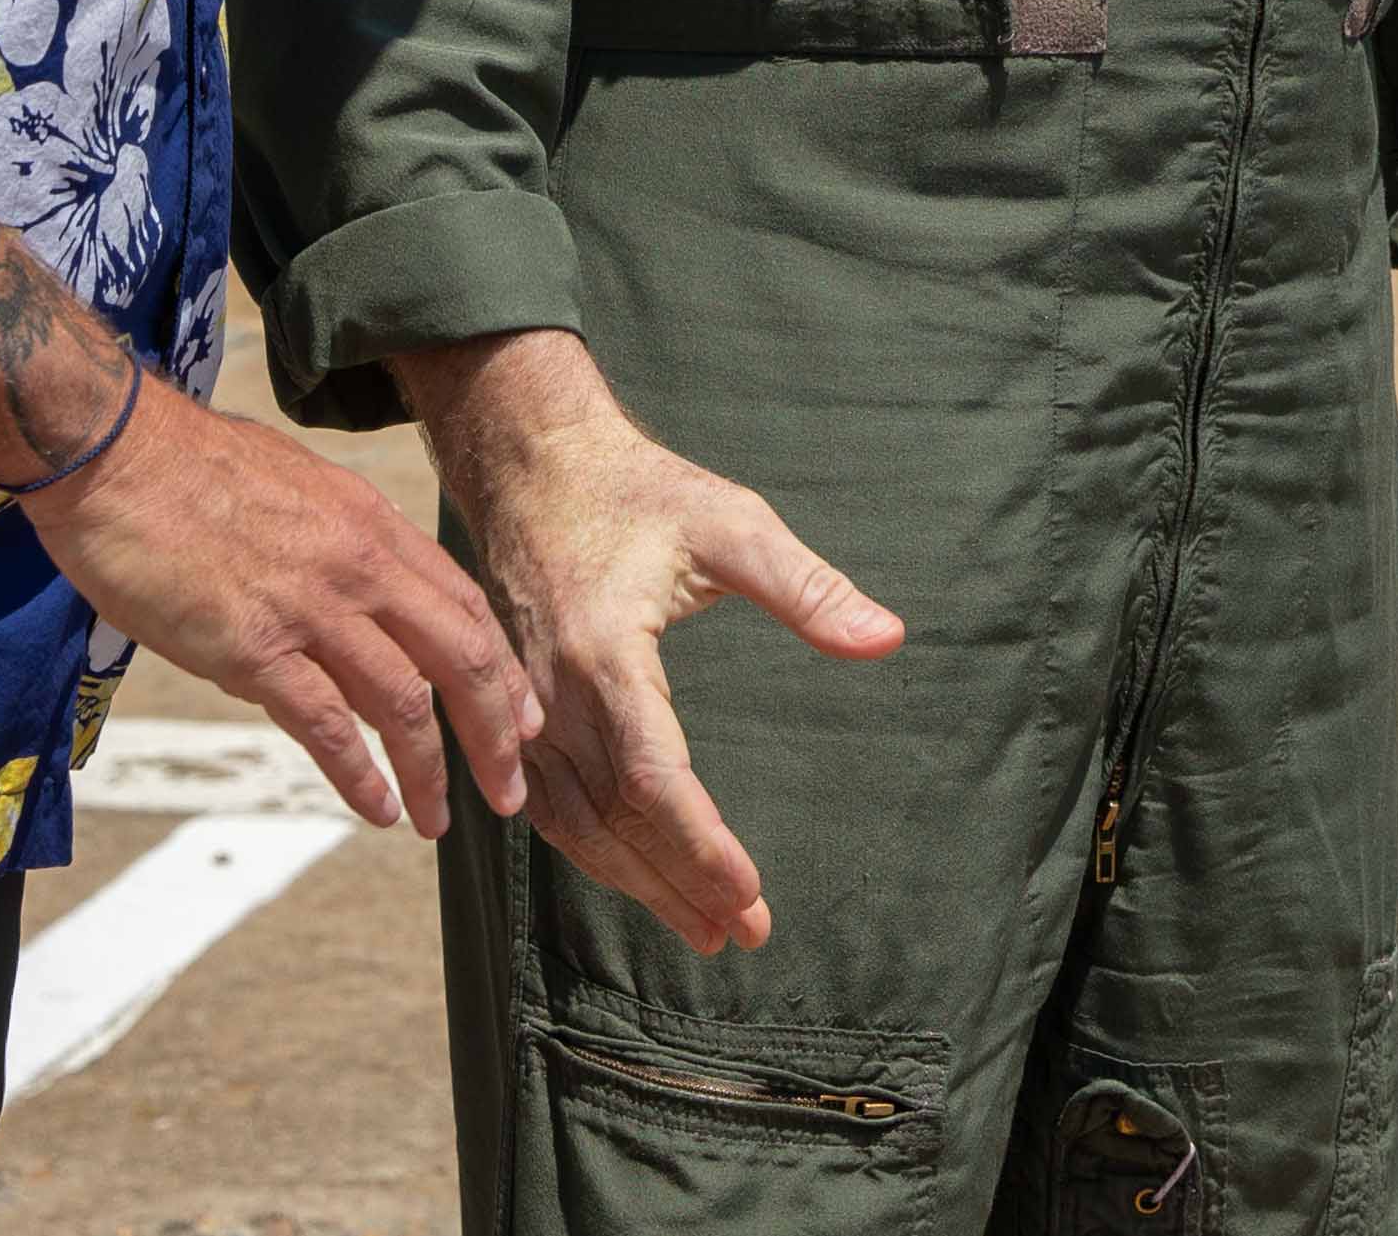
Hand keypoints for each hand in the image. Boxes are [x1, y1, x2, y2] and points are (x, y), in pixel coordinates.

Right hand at [31, 384, 534, 841]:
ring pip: (405, 703)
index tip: (521, 720)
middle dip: (494, 733)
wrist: (115, 453)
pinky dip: (359, 775)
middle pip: (460, 658)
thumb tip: (349, 594)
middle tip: (509, 790)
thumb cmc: (187, 466)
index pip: (463, 606)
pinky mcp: (253, 647)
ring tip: (437, 818)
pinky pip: (326, 725)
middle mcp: (358, 565)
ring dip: (431, 770)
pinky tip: (376, 808)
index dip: (500, 670)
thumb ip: (334, 542)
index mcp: (371, 522)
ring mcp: (310, 607)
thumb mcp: (294, 486)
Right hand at [403, 332, 902, 953]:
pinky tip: (636, 878)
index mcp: (604, 651)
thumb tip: (887, 639)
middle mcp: (551, 694)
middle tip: (745, 932)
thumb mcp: (733, 523)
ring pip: (574, 827)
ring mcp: (521, 710)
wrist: (531, 465)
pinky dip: (593, 853)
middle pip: (614, 821)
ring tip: (706, 928)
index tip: (750, 894)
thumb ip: (808, 588)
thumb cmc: (639, 492)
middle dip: (680, 885)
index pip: (652, 778)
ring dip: (637, 884)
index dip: (701, 846)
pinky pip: (545, 807)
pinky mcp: (510, 715)